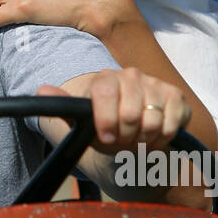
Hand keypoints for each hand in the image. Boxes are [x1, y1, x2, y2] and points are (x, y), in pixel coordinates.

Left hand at [37, 68, 190, 153]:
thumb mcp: (78, 122)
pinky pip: (171, 124)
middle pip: (130, 114)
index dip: (105, 121)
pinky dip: (162, 138)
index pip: (104, 94)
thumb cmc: (100, 129)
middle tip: (121, 142)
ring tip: (136, 141)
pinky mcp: (176, 96)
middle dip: (124, 137)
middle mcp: (131, 75)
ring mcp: (155, 84)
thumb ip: (62, 106)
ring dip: (143, 141)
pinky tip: (154, 137)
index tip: (104, 138)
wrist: (129, 134)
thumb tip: (41, 90)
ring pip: (152, 122)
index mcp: (104, 79)